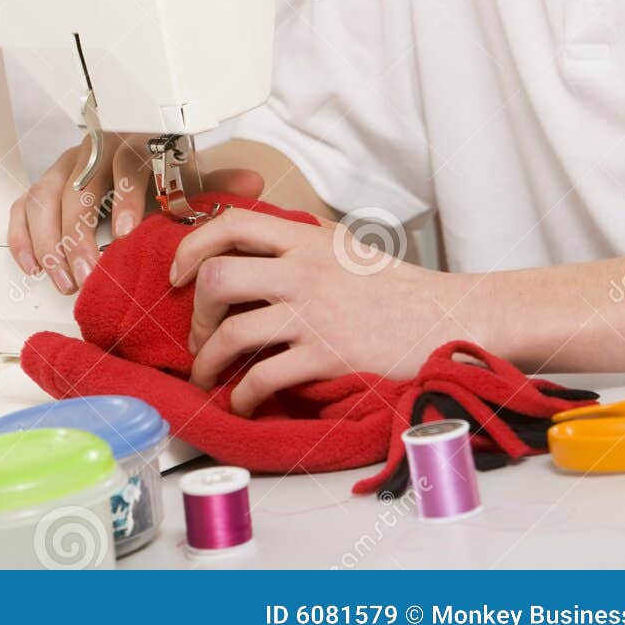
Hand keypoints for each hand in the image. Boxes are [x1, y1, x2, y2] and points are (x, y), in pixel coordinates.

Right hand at [7, 134, 263, 295]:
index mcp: (132, 144)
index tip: (128, 233)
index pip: (125, 164)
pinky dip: (23, 235)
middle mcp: (94, 153)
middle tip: (89, 273)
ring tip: (64, 278)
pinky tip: (33, 263)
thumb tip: (253, 184)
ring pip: (44, 197)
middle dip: (80, 234)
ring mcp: (65, 168)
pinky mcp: (46, 185)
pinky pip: (23, 205)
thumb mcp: (191, 173)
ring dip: (50, 241)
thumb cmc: (164, 167)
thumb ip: (216, 183)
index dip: (125, 198)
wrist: (140, 150)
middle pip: (77, 188)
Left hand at [170, 206, 464, 413]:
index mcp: (304, 240)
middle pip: (216, 277)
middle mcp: (301, 272)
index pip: (231, 223)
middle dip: (194, 312)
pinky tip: (243, 401)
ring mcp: (311, 315)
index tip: (179, 272)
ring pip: (231, 333)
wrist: (444, 317)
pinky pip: (262, 378)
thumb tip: (259, 233)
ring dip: (208, 362)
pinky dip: (242, 395)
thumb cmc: (395, 286)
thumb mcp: (345, 245)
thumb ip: (302, 236)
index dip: (192, 245)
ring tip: (209, 375)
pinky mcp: (324, 357)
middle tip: (198, 334)